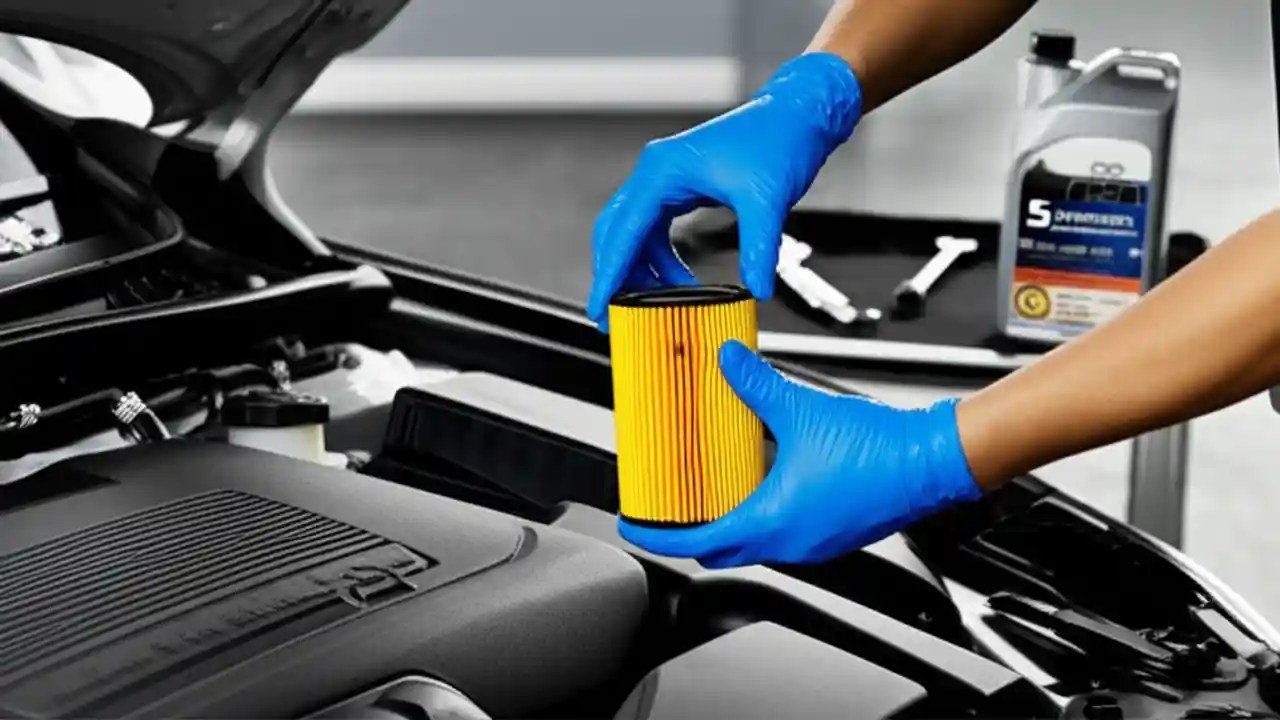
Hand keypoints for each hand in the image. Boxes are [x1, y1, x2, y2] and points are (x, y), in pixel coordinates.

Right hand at [586, 53, 862, 329]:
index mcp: (663, 170)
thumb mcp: (768, 199)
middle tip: (614, 314)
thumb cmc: (780, 138)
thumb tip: (756, 290)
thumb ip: (759, 248)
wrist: (799, 111)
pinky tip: (679, 280)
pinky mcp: (682, 187)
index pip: (623, 231)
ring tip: (658, 302)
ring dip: (642, 270)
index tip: (599, 306)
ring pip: (634, 233)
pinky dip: (661, 258)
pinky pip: (656, 229)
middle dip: (614, 274)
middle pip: (616, 231)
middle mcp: (657, 173)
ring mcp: (667, 179)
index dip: (609, 273)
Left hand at [618, 341, 982, 567]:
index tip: (636, 523)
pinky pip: (780, 535)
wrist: (933, 462)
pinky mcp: (830, 533)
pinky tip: (757, 482)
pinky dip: (758, 517)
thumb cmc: (879, 451)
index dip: (660, 534)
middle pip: (721, 549)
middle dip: (688, 532)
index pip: (699, 541)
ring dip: (726, 523)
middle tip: (666, 508)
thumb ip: (756, 385)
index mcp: (774, 521)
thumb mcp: (802, 410)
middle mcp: (790, 542)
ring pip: (753, 544)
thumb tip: (727, 362)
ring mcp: (812, 543)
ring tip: (706, 490)